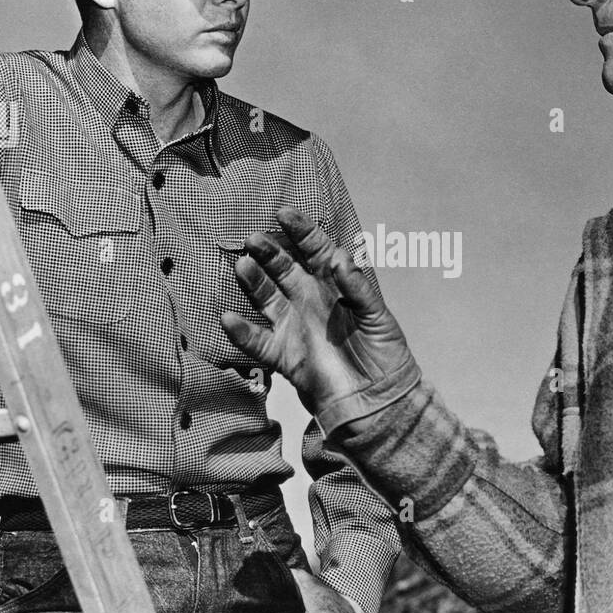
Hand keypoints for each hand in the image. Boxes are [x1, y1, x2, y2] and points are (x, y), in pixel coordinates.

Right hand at [221, 206, 417, 426]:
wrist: (379, 399)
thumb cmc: (384, 352)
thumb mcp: (377, 315)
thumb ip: (358, 287)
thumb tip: (338, 257)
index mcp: (334, 284)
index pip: (314, 249)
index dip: (300, 230)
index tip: (283, 212)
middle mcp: (308, 299)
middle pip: (283, 268)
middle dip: (269, 251)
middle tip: (253, 237)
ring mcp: (293, 326)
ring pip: (265, 297)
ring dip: (252, 281)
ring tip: (242, 265)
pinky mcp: (284, 355)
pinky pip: (257, 342)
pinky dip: (241, 332)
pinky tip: (228, 318)